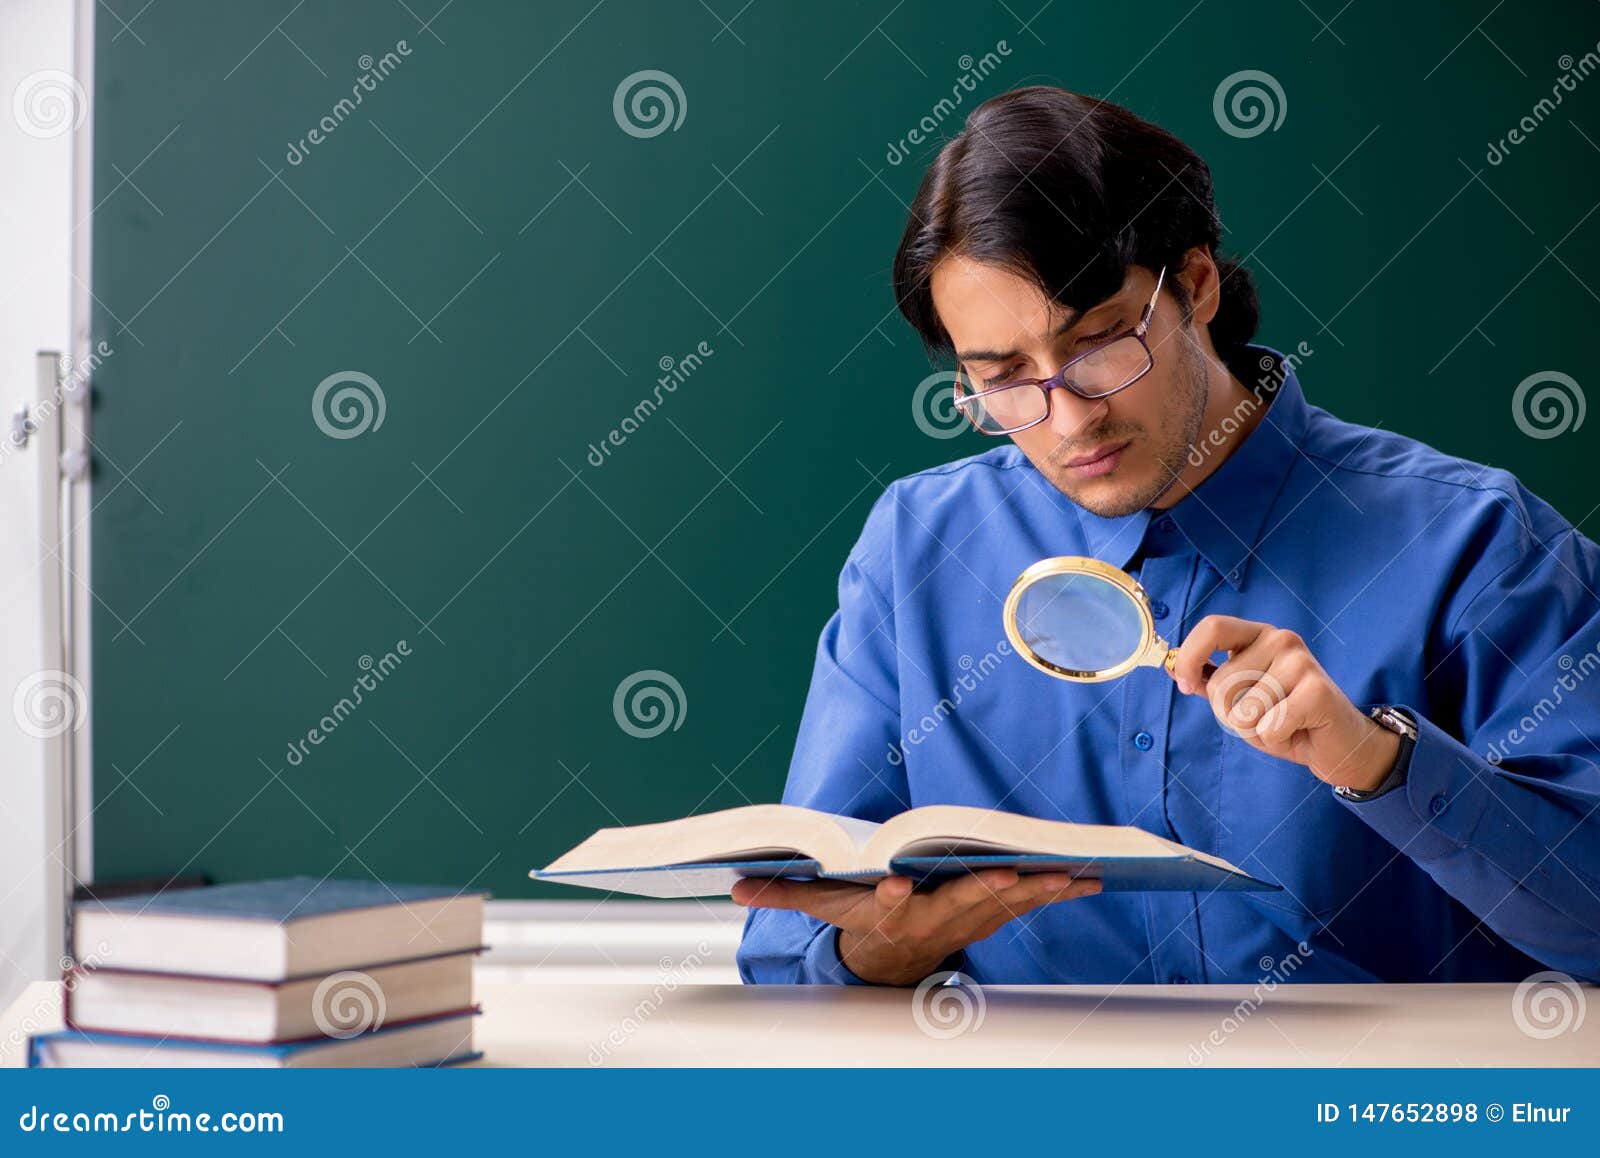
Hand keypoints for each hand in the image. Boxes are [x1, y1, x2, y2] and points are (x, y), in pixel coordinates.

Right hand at [731, 869, 1100, 985]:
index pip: (885, 903)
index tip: (892, 885)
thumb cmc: (863, 918)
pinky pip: (1028, 901)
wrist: (897, 962)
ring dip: (1039, 891)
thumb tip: (732, 885)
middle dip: (989, 889)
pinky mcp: (993, 914)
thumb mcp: (822, 906)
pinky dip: (1059, 891)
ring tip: (1073, 874)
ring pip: (1005, 904)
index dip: (888, 895)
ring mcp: (968, 919)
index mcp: (889, 909)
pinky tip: (1090, 877)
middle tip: (1015, 874)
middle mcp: (932, 917)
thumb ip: (783, 892)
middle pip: (961, 902)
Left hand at [1170, 615, 1399, 792]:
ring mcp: (1300, 662)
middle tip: (1262, 716)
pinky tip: (1296, 730)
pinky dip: (1275, 739)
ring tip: (1281, 723)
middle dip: (1230, 714)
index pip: (1212, 627)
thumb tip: (1172, 667)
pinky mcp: (1317, 690)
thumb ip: (1209, 681)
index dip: (1190, 658)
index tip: (1187, 686)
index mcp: (1257, 635)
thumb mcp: (1239, 698)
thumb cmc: (1285, 718)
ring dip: (1254, 730)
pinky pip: (1268, 727)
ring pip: (1242, 710)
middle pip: (1221, 682)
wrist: (1336, 744)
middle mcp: (1280, 639)